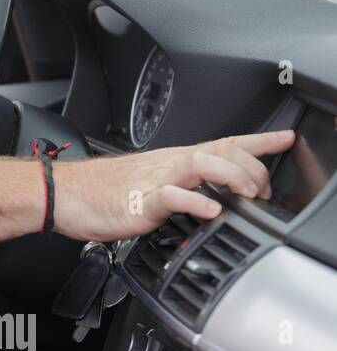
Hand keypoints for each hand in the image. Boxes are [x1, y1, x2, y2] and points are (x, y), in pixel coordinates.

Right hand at [52, 130, 295, 242]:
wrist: (62, 194)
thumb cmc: (99, 192)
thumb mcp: (149, 186)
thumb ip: (179, 188)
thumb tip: (208, 198)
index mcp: (173, 160)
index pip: (223, 143)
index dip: (258, 142)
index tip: (286, 140)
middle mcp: (169, 165)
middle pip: (222, 151)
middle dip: (254, 166)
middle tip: (266, 188)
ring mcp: (155, 181)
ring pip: (203, 163)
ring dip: (233, 176)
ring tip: (249, 193)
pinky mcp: (140, 201)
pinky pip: (173, 197)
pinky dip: (196, 201)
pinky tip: (211, 210)